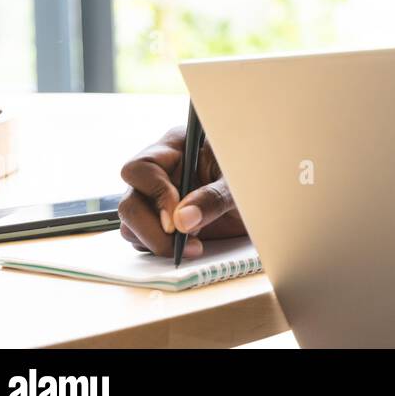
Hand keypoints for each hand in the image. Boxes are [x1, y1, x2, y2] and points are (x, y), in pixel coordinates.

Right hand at [118, 124, 246, 258]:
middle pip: (130, 200)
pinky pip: (143, 238)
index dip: (154, 193)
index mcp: (176, 147)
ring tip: (194, 247)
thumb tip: (181, 221)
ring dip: (156, 242)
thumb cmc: (253, 177)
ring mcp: (156, 197)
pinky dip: (161, 248)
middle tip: (178, 243)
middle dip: (151, 227)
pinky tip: (191, 247)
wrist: (264, 197)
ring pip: (132, 223)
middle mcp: (160, 171)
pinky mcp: (160, 220)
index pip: (142, 167)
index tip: (175, 219)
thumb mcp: (238, 185)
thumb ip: (213, 198)